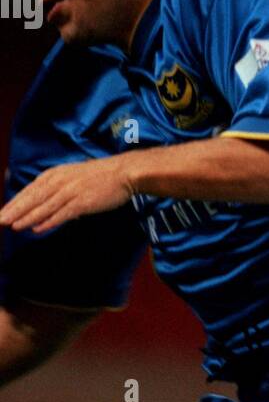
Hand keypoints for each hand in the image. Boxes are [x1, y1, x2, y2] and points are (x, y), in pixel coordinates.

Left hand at [0, 155, 136, 233]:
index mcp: (55, 174)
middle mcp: (60, 182)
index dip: (14, 203)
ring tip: (12, 226)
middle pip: (32, 198)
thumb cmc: (100, 176)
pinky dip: (48, 221)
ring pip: (44, 207)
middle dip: (14, 211)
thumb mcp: (73, 176)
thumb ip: (58, 189)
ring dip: (27, 217)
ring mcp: (70, 191)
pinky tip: (37, 229)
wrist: (123, 172)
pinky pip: (62, 214)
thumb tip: (46, 206)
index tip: (2, 213)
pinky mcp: (82, 202)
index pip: (30, 190)